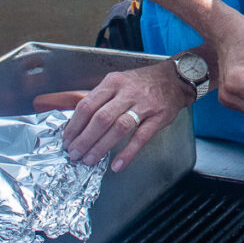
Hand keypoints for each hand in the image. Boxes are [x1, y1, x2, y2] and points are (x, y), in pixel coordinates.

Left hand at [62, 60, 191, 171]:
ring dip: (101, 146)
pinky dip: (128, 152)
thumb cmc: (143, 82)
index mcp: (113, 82)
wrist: (176, 78)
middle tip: (75, 154)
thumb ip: (100, 98)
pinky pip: (141, 137)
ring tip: (90, 160)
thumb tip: (78, 123)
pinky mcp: (159, 117)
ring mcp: (145, 105)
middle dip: (84, 140)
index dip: (74, 126)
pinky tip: (117, 164)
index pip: (87, 105)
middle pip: (101, 118)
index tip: (67, 140)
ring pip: (119, 128)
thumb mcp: (119, 81)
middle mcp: (128, 92)